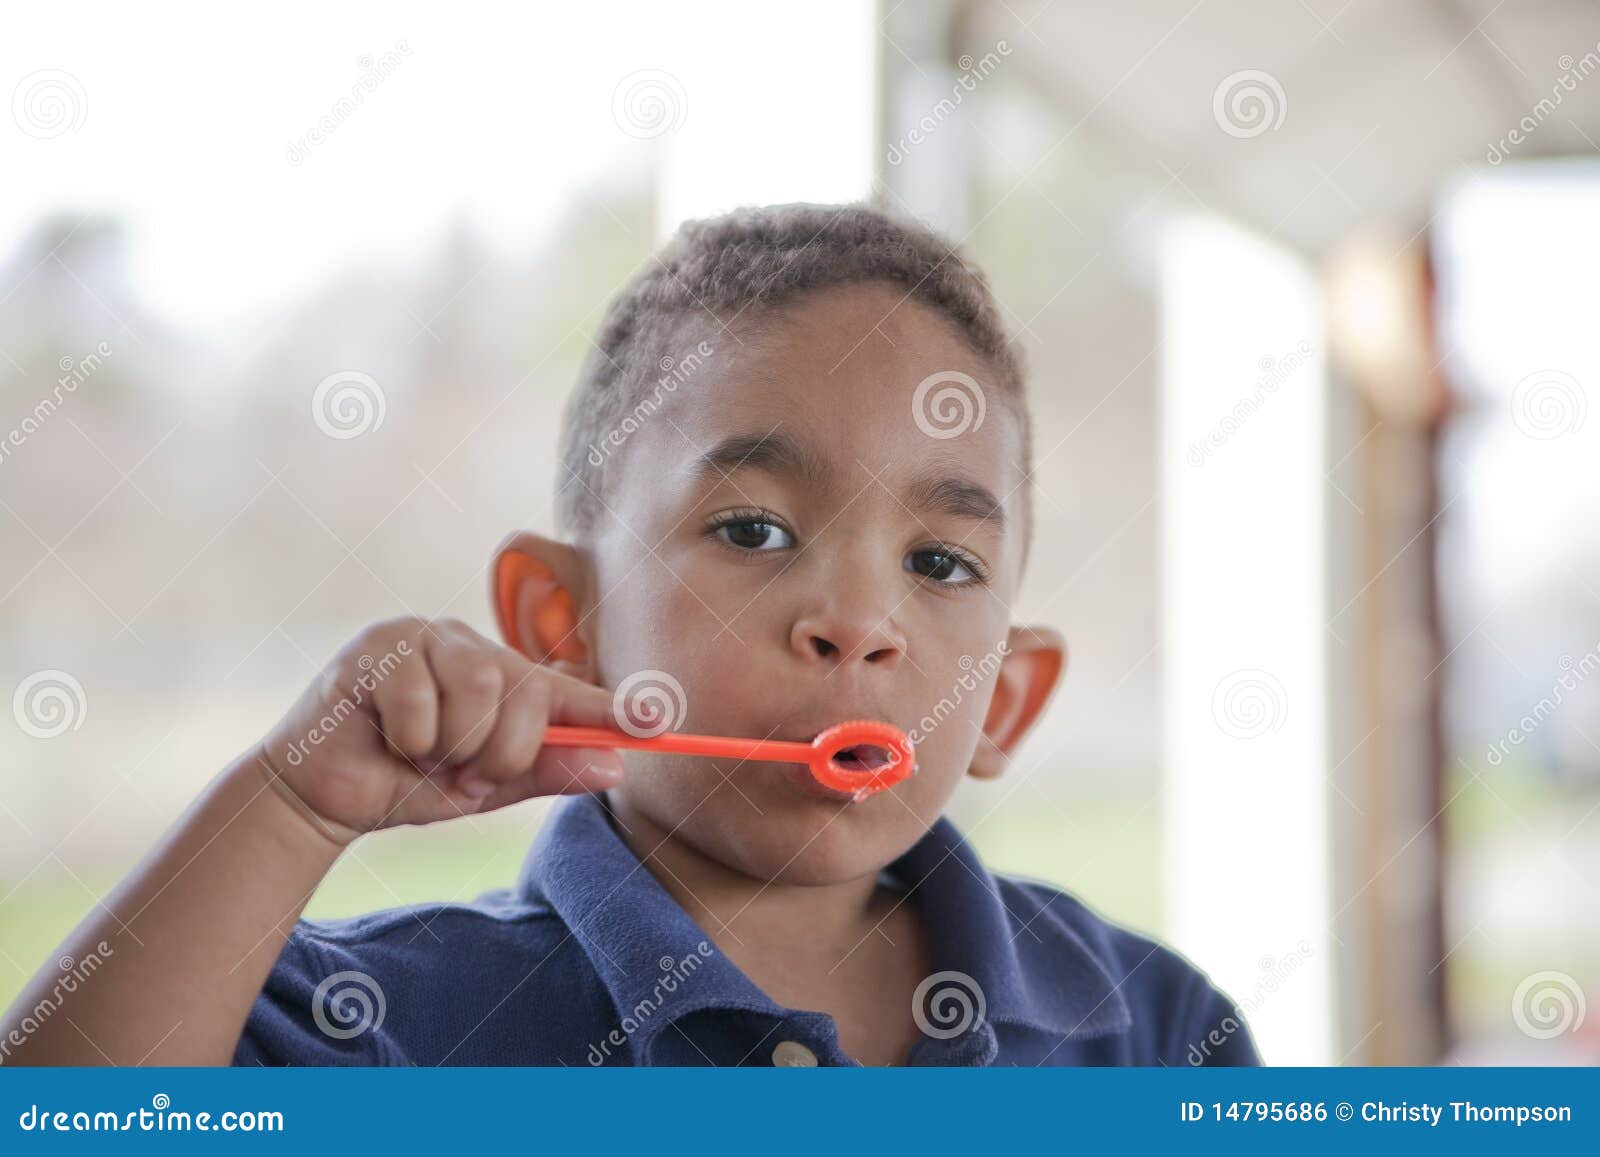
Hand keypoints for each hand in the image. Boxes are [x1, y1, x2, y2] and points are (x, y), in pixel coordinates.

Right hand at [257, 617, 624, 842]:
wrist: (318, 797)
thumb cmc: (405, 784)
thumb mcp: (484, 788)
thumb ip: (544, 771)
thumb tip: (615, 765)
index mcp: (505, 680)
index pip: (569, 691)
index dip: (615, 707)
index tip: (660, 723)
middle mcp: (473, 648)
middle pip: (528, 694)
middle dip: (500, 753)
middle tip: (462, 774)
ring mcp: (426, 637)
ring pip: (479, 692)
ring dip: (451, 748)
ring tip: (422, 756)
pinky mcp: (379, 644)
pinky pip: (420, 701)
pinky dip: (407, 741)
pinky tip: (385, 740)